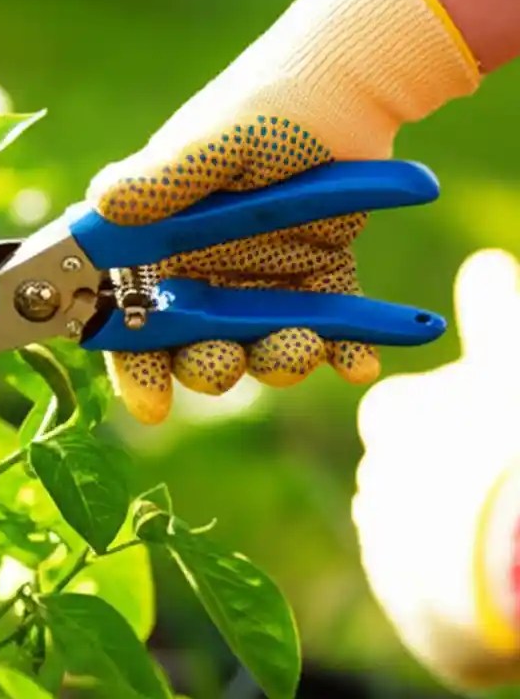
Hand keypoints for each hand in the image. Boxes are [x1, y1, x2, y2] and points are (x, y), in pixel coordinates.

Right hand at [86, 0, 477, 423]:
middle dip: (208, 367)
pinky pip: (324, 326)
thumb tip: (103, 204)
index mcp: (156, 243)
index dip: (136, 366)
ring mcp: (257, 279)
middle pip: (191, 346)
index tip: (154, 405)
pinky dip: (344, 350)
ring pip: (256, 345)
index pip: (130, 318)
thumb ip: (161, 180)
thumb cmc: (262, 107)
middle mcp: (199, 270)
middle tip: (227, 362)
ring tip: (303, 347)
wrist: (342, 86)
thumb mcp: (208, 145)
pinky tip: (358, 363)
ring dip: (276, 360)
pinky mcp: (316, 278)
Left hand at [354, 249, 519, 688]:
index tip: (484, 419)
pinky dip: (466, 586)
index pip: (405, 404)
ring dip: (453, 527)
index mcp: (398, 415)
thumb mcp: (513, 366)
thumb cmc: (516, 447)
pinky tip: (501, 574)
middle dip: (450, 470)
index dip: (446, 409)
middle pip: (411, 469)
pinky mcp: (425, 623)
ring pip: (424, 531)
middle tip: (502, 473)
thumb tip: (483, 264)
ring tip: (504, 525)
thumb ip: (496, 314)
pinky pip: (440, 595)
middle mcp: (381, 481)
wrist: (517, 565)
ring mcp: (398, 553)